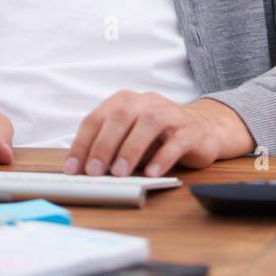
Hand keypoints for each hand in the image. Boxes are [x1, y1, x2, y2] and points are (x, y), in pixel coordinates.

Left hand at [62, 92, 253, 177]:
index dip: (82, 143)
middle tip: (93, 171)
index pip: (97, 118)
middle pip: (121, 116)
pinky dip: (162, 158)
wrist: (203, 130)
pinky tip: (152, 173)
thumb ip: (109, 149)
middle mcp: (146, 102)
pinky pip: (175, 141)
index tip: (72, 168)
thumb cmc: (157, 138)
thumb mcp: (128, 139)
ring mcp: (170, 114)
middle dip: (103, 145)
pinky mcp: (190, 130)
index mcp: (125, 101)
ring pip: (148, 124)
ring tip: (119, 173)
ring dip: (130, 149)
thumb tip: (83, 171)